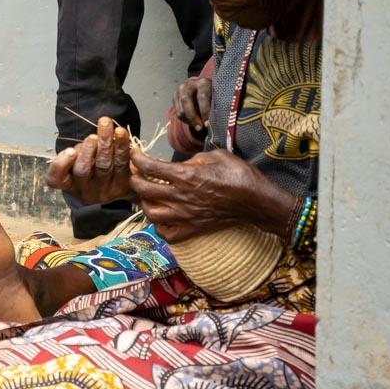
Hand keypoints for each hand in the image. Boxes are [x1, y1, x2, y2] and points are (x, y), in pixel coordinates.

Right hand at [45, 117, 132, 204]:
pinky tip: (120, 133)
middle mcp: (85, 192)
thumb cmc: (89, 165)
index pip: (57, 179)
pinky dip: (121, 147)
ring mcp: (105, 191)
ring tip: (106, 127)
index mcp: (68, 185)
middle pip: (83, 170)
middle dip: (88, 150)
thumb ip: (73, 152)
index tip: (70, 150)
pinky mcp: (123, 185)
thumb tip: (79, 144)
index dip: (61, 164)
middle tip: (92, 136)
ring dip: (105, 144)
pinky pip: (122, 164)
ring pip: (103, 166)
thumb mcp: (74, 160)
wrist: (115, 181)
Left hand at [128, 148, 291, 242]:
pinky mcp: (192, 229)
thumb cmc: (239, 175)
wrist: (255, 200)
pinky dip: (159, 226)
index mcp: (185, 176)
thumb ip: (194, 159)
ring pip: (150, 213)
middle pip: (143, 189)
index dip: (137, 158)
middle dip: (134, 179)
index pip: (150, 167)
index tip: (134, 154)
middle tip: (136, 174)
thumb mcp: (216, 155)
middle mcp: (180, 196)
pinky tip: (162, 217)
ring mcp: (185, 215)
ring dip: (144, 203)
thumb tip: (183, 164)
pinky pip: (167, 233)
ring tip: (147, 196)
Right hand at [172, 75, 212, 133]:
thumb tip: (215, 121)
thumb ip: (216, 106)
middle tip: (199, 127)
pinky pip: (177, 112)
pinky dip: (184, 120)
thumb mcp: (217, 98)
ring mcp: (180, 89)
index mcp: (203, 82)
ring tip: (197, 126)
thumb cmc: (213, 96)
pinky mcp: (175, 96)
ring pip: (180, 108)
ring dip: (188, 120)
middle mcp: (190, 84)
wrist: (203, 89)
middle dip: (192, 117)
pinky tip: (192, 122)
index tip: (207, 123)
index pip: (202, 96)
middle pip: (186, 100)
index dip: (204, 111)